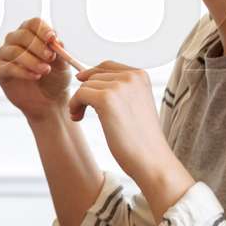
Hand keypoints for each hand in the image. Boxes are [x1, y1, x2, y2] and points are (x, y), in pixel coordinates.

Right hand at [0, 18, 74, 121]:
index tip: (52, 38)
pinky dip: (23, 72)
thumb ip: (59, 51)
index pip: (33, 24)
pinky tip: (35, 76)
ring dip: (32, 61)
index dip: (42, 29)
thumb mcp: (62, 64)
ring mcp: (5, 54)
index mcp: (32, 34)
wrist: (49, 101)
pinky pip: (7, 67)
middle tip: (50, 57)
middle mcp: (16, 40)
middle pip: (22, 34)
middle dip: (38, 46)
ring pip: (14, 51)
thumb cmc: (55, 79)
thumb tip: (56, 40)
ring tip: (45, 70)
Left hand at [67, 61, 187, 200]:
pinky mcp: (106, 98)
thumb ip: (119, 89)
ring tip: (81, 116)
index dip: (91, 76)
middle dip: (85, 91)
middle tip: (82, 111)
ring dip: (79, 101)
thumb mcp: (135, 103)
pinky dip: (74, 105)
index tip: (84, 91)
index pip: (107, 65)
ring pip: (85, 85)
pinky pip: (79, 94)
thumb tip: (85, 76)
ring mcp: (120, 86)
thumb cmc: (142, 138)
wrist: (151, 159)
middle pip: (94, 75)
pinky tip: (78, 117)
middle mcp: (132, 76)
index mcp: (141, 75)